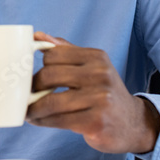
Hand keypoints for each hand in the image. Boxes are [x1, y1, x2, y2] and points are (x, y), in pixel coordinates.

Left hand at [26, 32, 159, 154]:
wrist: (133, 123)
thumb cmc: (104, 93)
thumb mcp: (92, 66)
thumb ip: (65, 51)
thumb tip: (38, 36)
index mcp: (96, 57)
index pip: (53, 55)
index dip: (38, 67)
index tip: (30, 77)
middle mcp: (100, 75)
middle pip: (49, 76)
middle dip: (32, 88)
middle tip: (27, 96)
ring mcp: (100, 99)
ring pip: (51, 101)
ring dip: (34, 108)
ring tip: (28, 111)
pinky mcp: (96, 122)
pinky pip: (58, 120)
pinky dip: (43, 121)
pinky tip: (39, 121)